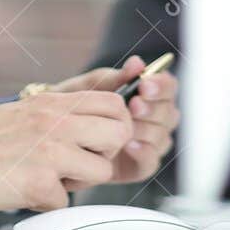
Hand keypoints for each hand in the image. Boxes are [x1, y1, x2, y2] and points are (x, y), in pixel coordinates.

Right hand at [0, 89, 131, 213]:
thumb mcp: (22, 111)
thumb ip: (57, 115)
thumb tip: (90, 123)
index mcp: (52, 102)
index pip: (114, 104)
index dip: (115, 126)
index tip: (99, 142)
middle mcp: (56, 121)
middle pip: (119, 134)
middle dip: (105, 155)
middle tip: (79, 165)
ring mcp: (50, 151)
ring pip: (102, 171)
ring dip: (80, 183)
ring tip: (49, 180)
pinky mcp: (39, 183)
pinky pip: (66, 201)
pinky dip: (47, 204)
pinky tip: (23, 193)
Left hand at [50, 56, 179, 183]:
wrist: (60, 132)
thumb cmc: (82, 103)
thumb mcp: (95, 85)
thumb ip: (117, 77)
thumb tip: (138, 63)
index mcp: (151, 94)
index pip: (168, 87)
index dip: (161, 86)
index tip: (144, 85)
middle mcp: (157, 118)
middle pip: (169, 113)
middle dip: (152, 108)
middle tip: (133, 105)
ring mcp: (151, 143)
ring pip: (162, 137)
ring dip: (145, 129)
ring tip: (126, 125)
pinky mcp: (140, 166)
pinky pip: (151, 161)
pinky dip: (143, 152)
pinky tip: (128, 145)